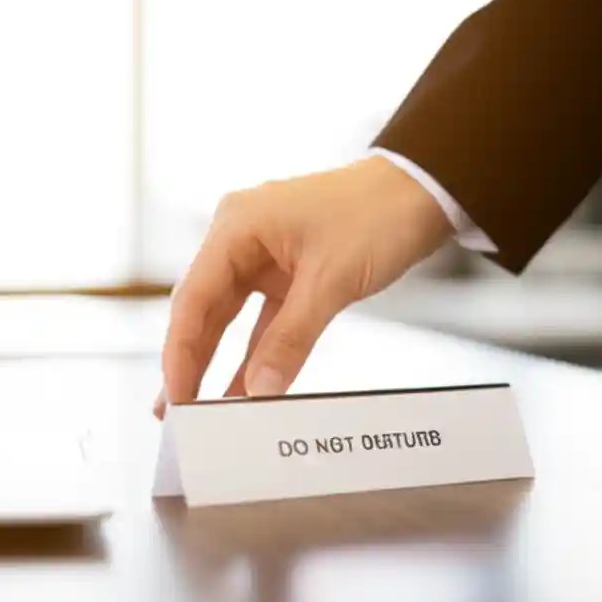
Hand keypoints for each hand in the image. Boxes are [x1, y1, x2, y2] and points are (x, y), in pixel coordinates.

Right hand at [154, 155, 453, 417]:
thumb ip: (290, 340)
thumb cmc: (378, 214)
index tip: (177, 396)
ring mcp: (265, 255)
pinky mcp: (290, 273)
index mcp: (237, 225)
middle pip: (204, 309)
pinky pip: (263, 320)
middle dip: (190, 361)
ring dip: (219, 361)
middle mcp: (242, 237)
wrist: (425, 190)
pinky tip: (245, 387)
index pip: (194, 298)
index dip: (180, 352)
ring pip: (230, 318)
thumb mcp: (330, 282)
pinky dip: (257, 353)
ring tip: (200, 408)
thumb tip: (259, 390)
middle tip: (177, 412)